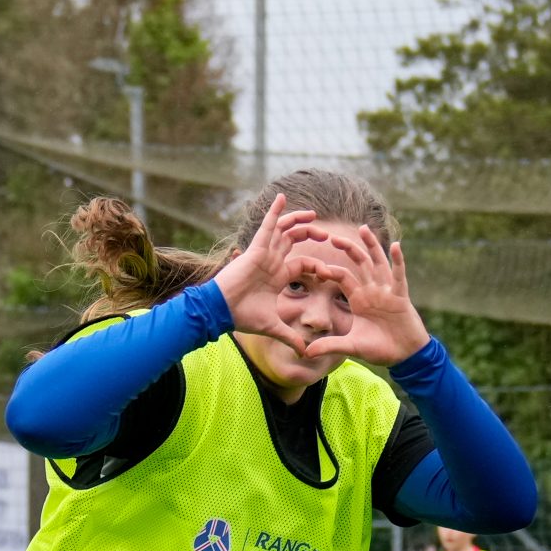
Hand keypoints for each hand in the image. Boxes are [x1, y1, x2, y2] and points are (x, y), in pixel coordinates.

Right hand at [214, 194, 326, 354]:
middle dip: (311, 235)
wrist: (220, 311)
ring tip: (314, 216)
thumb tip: (306, 353)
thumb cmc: (242, 317)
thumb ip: (290, 337)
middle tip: (327, 235)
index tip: (329, 273)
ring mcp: (264, 253)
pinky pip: (268, 225)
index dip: (317, 266)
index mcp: (277, 276)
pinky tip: (282, 197)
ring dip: (299, 221)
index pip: (302, 264)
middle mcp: (272, 261)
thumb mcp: (274, 327)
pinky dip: (274, 211)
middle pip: (294, 241)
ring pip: (284, 230)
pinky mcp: (256, 249)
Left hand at [299, 228, 429, 367]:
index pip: (342, 277)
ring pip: (378, 262)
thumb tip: (306, 353)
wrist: (403, 355)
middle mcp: (371, 290)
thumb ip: (329, 346)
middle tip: (332, 236)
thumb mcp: (351, 346)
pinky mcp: (400, 295)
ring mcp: (387, 290)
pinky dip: (398, 261)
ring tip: (363, 228)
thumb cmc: (379, 348)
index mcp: (358, 298)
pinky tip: (395, 245)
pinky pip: (399, 275)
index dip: (330, 271)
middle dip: (347, 249)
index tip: (316, 267)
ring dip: (372, 245)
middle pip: (358, 263)